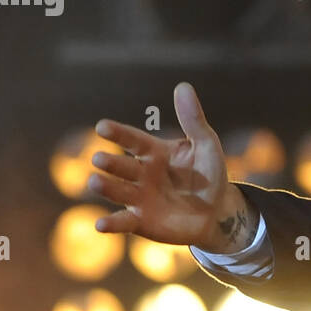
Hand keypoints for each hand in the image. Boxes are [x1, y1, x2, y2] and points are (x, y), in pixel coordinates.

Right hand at [88, 82, 252, 252]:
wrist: (217, 211)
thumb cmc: (210, 174)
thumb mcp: (206, 144)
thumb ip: (193, 119)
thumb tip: (183, 86)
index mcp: (153, 152)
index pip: (133, 140)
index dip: (118, 133)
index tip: (102, 127)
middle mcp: (140, 173)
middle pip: (122, 167)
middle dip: (110, 163)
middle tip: (98, 159)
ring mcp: (138, 198)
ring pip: (118, 191)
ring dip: (105, 187)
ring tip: (94, 182)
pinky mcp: (140, 222)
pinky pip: (123, 222)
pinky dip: (111, 224)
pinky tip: (100, 225)